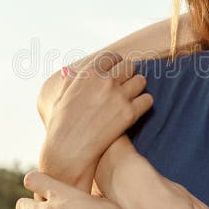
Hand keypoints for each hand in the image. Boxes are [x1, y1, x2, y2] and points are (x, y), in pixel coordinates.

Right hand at [40, 52, 153, 187]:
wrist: (68, 151)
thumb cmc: (61, 127)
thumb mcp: (61, 98)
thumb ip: (69, 82)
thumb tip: (68, 70)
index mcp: (89, 73)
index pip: (112, 57)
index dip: (116, 64)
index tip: (117, 72)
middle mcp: (105, 81)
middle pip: (130, 66)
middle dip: (128, 75)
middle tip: (125, 86)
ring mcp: (119, 96)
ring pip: (141, 81)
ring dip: (137, 88)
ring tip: (131, 98)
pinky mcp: (129, 113)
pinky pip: (148, 100)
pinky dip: (144, 104)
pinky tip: (136, 111)